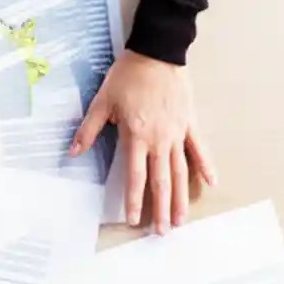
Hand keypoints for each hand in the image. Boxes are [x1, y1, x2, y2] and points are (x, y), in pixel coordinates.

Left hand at [70, 51, 214, 233]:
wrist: (157, 52)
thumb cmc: (128, 75)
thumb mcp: (102, 101)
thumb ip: (89, 130)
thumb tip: (73, 152)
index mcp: (136, 136)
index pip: (135, 177)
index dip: (134, 200)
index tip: (134, 220)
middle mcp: (159, 140)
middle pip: (161, 181)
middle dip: (161, 209)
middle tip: (163, 232)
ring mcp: (177, 133)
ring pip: (181, 171)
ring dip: (182, 197)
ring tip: (182, 219)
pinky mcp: (190, 123)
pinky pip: (199, 149)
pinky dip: (206, 165)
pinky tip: (211, 183)